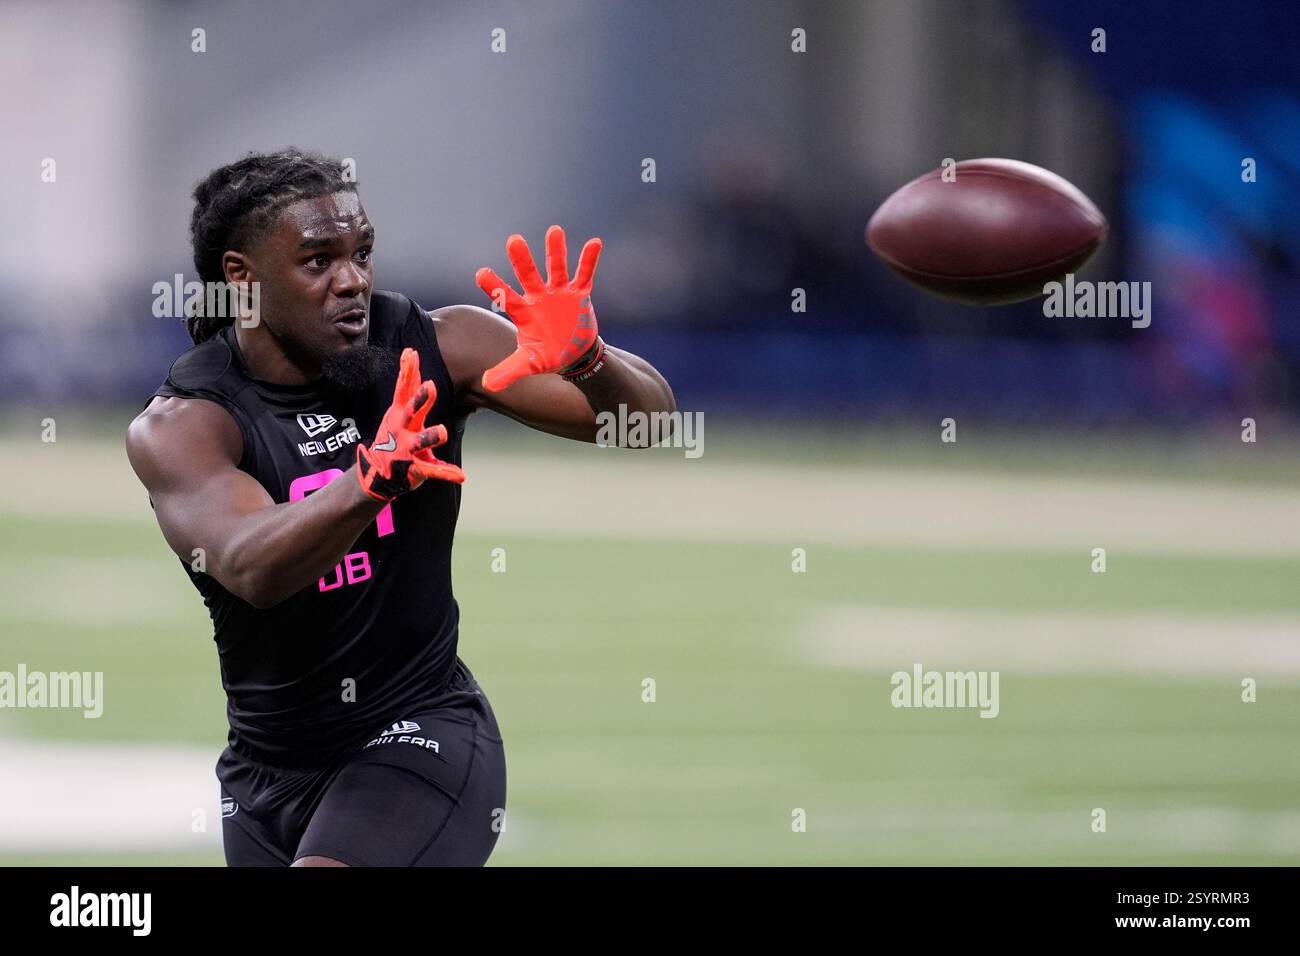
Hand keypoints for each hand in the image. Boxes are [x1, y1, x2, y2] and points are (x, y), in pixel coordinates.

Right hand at [356, 348, 464, 500]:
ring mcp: (407, 449)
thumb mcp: (398, 409)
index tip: (411, 353)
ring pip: (421, 441)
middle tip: (429, 386)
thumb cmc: (394, 435)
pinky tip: (460, 474)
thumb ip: (409, 386)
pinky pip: (432, 470)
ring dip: (430, 436)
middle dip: (419, 400)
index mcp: (400, 414)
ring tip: (442, 432)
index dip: (407, 372)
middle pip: (411, 412)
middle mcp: (402, 430)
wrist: (377, 471)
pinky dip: (447, 472)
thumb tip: (411, 353)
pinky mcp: (414, 467)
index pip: (403, 389)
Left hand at [475, 224, 602, 391]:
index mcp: (524, 312)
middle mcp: (539, 297)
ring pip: (556, 268)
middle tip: (514, 240)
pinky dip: (589, 260)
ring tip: (554, 231)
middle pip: (529, 275)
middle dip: (522, 259)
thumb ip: (508, 371)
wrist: (574, 355)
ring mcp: (559, 294)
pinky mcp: (580, 294)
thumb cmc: (547, 356)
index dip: (494, 286)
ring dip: (556, 251)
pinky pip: (585, 275)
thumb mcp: (528, 364)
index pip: (506, 297)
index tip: (480, 273)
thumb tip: (487, 384)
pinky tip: (594, 243)